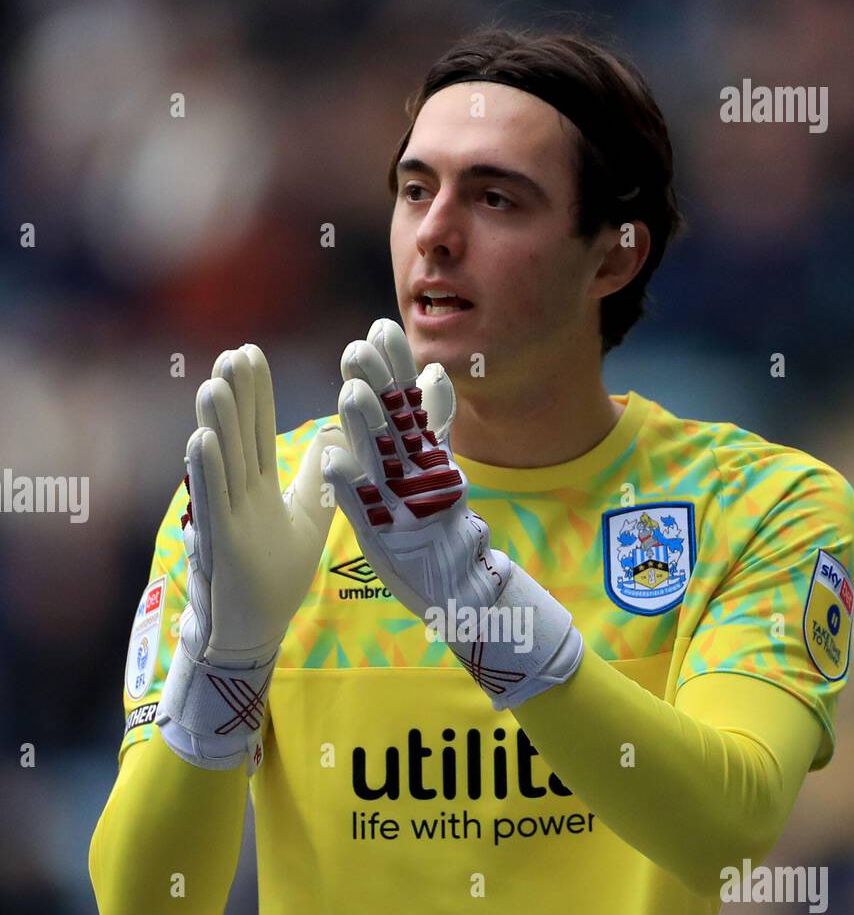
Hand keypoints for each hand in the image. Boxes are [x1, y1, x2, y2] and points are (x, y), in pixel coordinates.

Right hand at [157, 343, 332, 769]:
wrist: (254, 630)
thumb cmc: (274, 576)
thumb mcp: (308, 518)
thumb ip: (317, 478)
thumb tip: (335, 438)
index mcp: (256, 488)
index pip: (256, 432)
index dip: (255, 394)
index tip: (252, 353)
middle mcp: (235, 496)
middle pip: (237, 438)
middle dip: (235, 396)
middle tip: (233, 352)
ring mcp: (223, 519)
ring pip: (220, 465)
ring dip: (216, 424)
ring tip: (214, 382)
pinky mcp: (218, 546)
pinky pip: (211, 504)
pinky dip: (205, 472)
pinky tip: (201, 439)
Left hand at [321, 319, 582, 708]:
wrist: (459, 587)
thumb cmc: (438, 523)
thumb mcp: (438, 467)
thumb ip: (432, 422)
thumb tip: (433, 373)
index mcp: (426, 453)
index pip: (408, 399)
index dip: (395, 364)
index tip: (379, 327)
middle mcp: (418, 473)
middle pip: (395, 421)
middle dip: (377, 384)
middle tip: (355, 348)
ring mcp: (403, 503)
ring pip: (381, 459)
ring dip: (366, 428)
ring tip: (349, 394)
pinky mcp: (386, 537)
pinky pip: (363, 507)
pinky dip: (350, 484)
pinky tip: (334, 461)